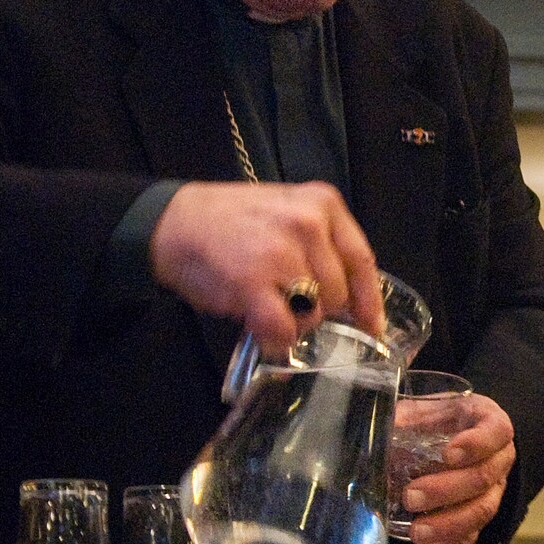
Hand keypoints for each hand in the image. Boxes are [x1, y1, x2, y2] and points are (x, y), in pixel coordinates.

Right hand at [148, 181, 385, 358]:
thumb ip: (321, 245)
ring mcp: (281, 251)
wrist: (171, 222)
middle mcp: (308, 223)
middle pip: (339, 292)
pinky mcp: (253, 280)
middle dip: (319, 309)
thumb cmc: (231, 222)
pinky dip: (277, 340)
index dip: (368, 300)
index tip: (372, 326)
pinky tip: (265, 334)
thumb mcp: (287, 214)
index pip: (361, 260)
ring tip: (269, 307)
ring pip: (314, 313)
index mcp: (323, 203)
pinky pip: (283, 327)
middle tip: (289, 304)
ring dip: (295, 322)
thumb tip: (351, 298)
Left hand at [397, 392, 514, 543]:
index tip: (449, 453)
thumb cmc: (434, 422)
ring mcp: (493, 491)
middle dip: (447, 489)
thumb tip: (377, 432)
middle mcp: (499, 459)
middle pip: (484, 477)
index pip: (497, 431)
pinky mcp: (478, 518)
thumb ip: (402, 418)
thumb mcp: (421, 409)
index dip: (476, 444)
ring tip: (416, 531)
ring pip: (482, 511)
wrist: (446, 439)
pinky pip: (469, 537)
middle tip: (411, 496)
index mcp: (489, 424)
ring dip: (449, 524)